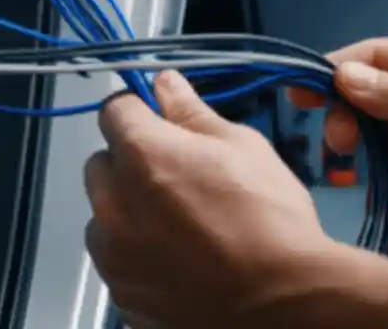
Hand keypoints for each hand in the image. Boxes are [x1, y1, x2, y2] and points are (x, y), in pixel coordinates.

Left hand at [84, 71, 334, 328]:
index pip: (114, 110)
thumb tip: (166, 84)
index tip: (158, 119)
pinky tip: (181, 259)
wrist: (285, 304)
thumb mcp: (244, 147)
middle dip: (132, 163)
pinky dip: (139, 255)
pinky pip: (118, 260)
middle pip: (102, 164)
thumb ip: (192, 113)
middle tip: (179, 176)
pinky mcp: (122, 294)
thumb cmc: (271, 223)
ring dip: (130, 212)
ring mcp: (114, 256)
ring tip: (183, 226)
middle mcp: (114, 205)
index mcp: (143, 156)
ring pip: (105, 216)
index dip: (139, 110)